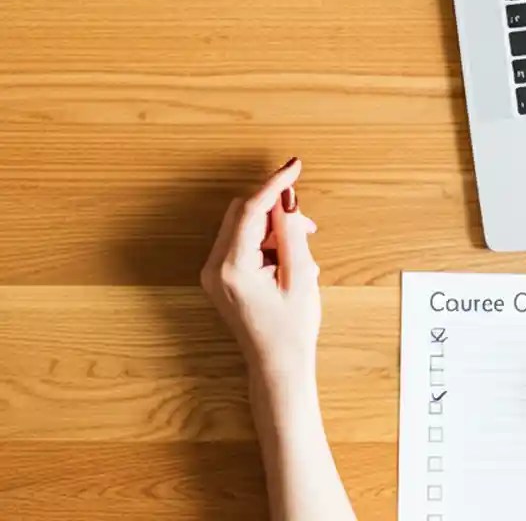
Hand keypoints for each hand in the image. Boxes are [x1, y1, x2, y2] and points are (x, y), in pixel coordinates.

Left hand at [201, 158, 320, 385]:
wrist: (278, 364)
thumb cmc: (291, 329)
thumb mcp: (300, 277)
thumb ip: (291, 234)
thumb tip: (287, 200)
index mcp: (233, 267)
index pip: (252, 210)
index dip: (275, 184)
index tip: (294, 167)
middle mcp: (215, 267)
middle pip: (242, 212)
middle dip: (275, 208)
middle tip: (305, 222)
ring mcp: (214, 273)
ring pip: (242, 225)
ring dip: (272, 225)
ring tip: (299, 249)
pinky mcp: (221, 276)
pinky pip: (241, 241)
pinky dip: (264, 240)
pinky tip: (286, 258)